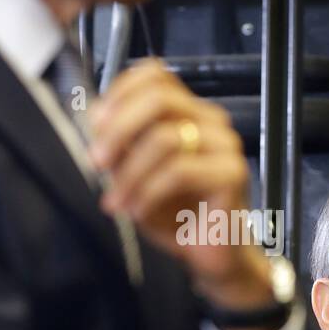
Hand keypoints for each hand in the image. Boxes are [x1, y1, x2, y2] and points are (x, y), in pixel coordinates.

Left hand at [88, 59, 271, 300]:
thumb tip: (95, 118)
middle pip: (159, 98)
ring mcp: (225, 146)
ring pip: (165, 138)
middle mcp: (211, 122)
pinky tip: (138, 211)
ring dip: (130, 173)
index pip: (156, 75)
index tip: (95, 124)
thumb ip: (120, 144)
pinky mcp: (232, 174)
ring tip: (116, 202)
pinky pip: (179, 171)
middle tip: (97, 161)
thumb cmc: (176, 215)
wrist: (210, 255)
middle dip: (119, 129)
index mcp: (189, 113)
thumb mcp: (136, 174)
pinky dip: (148, 192)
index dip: (120, 92)